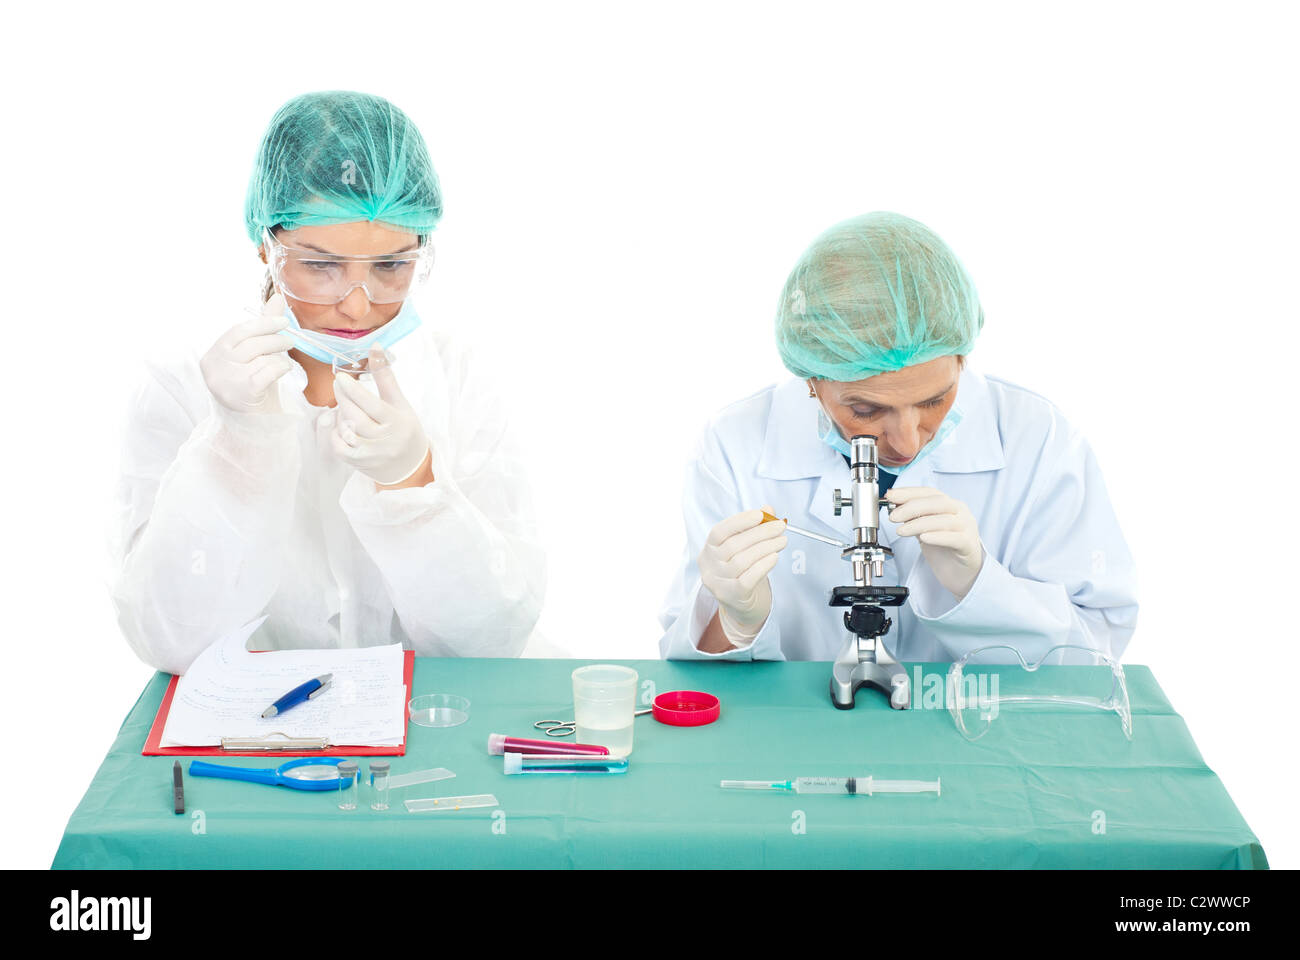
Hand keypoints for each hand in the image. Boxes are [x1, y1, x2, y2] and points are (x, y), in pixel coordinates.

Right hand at [200, 293, 293, 413]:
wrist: (252, 424)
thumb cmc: (253, 384)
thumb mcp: (255, 355)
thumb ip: (263, 326)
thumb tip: (278, 298)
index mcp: (213, 355)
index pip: (238, 331)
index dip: (262, 324)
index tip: (283, 322)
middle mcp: (214, 366)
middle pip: (249, 342)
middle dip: (274, 338)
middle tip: (290, 341)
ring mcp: (224, 380)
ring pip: (259, 356)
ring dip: (278, 355)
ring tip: (285, 359)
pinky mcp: (241, 393)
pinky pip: (266, 371)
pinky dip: (280, 367)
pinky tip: (284, 369)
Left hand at [330, 344, 431, 485]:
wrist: (410, 466)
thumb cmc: (404, 429)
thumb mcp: (400, 403)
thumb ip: (386, 378)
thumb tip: (375, 347)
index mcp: (397, 422)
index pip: (371, 405)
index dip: (353, 390)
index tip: (341, 377)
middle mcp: (385, 440)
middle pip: (355, 416)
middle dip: (343, 397)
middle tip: (339, 384)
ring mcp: (372, 454)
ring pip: (346, 430)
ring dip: (342, 416)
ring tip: (346, 407)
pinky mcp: (361, 463)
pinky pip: (339, 447)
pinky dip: (337, 434)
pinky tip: (343, 427)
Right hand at [698, 507, 786, 643]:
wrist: (741, 604)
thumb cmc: (742, 571)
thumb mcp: (744, 548)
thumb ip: (753, 527)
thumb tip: (769, 509)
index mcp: (708, 549)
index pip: (719, 531)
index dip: (740, 521)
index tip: (761, 514)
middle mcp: (708, 565)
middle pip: (734, 545)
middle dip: (760, 533)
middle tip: (780, 527)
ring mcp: (717, 582)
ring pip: (742, 561)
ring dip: (766, 548)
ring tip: (782, 541)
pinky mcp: (730, 596)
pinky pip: (748, 579)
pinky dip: (763, 566)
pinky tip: (774, 557)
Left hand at [886, 486, 984, 599]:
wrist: (960, 571)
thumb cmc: (943, 548)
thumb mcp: (923, 529)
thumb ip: (912, 518)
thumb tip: (894, 508)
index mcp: (949, 504)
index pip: (929, 492)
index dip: (909, 492)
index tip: (891, 496)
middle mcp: (960, 512)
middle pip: (938, 502)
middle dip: (912, 507)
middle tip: (893, 516)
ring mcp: (967, 527)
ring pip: (944, 520)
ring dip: (919, 524)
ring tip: (901, 531)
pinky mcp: (968, 545)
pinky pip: (954, 538)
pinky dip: (937, 537)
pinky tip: (923, 538)